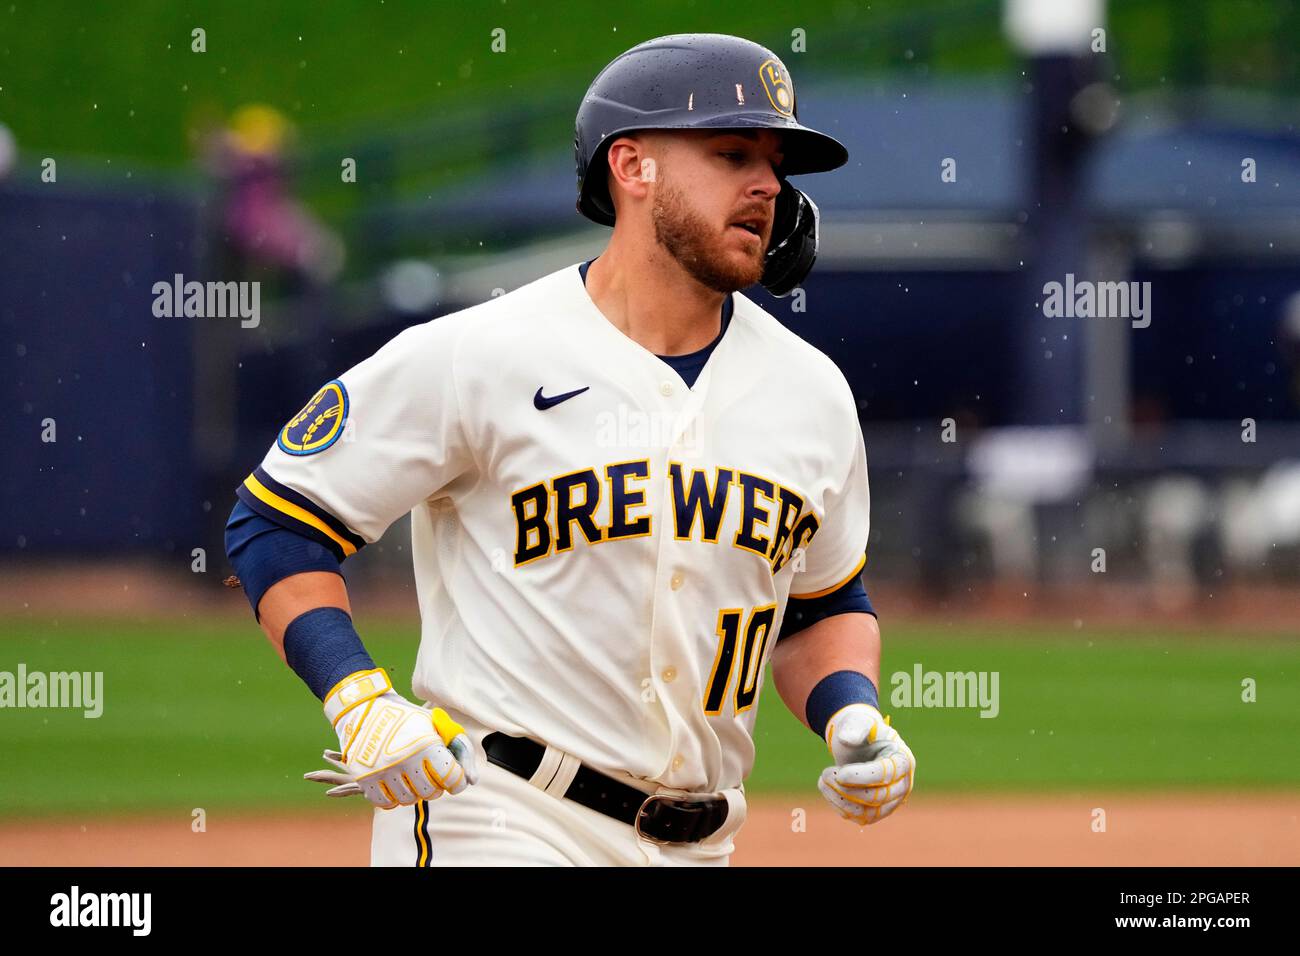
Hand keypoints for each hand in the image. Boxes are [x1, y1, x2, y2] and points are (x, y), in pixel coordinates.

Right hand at [304, 668, 478, 809]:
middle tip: (431, 773)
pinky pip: (385, 803)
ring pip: (409, 800)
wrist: (364, 710)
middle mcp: (403, 759)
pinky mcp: (364, 779)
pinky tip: (396, 783)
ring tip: (413, 776)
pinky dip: (393, 798)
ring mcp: (382, 771)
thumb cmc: (407, 718)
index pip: (451, 779)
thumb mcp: (437, 724)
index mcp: (424, 744)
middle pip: (431, 793)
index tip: (454, 778)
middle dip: (436, 786)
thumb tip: (472, 780)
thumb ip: (461, 750)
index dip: (457, 781)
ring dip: (415, 792)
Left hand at [818, 703, 914, 825]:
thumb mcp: (858, 721)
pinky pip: (860, 818)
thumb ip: (855, 726)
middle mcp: (902, 785)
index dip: (861, 776)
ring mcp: (891, 801)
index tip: (839, 773)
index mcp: (903, 760)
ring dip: (841, 800)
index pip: (886, 775)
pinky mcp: (877, 811)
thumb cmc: (861, 730)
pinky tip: (827, 789)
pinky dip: (840, 806)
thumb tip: (846, 739)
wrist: (857, 742)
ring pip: (868, 813)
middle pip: (878, 797)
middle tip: (825, 773)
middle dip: (848, 789)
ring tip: (823, 780)